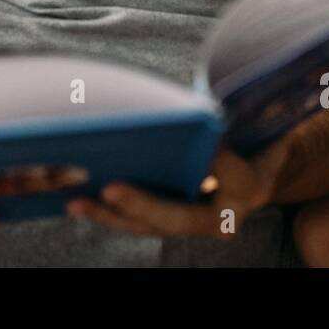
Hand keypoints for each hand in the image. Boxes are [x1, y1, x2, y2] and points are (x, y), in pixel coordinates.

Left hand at [64, 135, 292, 239]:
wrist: (255, 172)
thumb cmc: (251, 137)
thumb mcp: (256, 126)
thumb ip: (244, 118)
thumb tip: (236, 101)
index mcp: (249, 187)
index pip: (233, 175)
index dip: (218, 162)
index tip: (200, 145)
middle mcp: (222, 216)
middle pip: (179, 216)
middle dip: (143, 204)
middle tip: (111, 189)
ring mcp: (190, 224)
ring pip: (147, 226)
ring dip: (108, 215)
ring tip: (75, 201)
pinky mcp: (166, 223)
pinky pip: (133, 222)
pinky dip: (104, 212)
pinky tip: (72, 200)